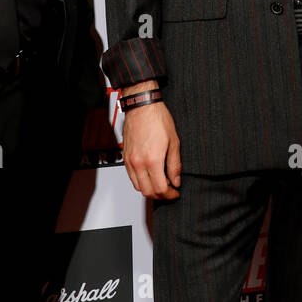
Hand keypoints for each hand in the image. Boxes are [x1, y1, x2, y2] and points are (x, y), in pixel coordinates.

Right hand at [121, 84, 180, 199]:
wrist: (141, 106)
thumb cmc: (157, 119)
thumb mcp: (174, 141)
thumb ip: (175, 164)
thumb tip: (176, 180)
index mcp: (152, 160)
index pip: (160, 189)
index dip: (170, 194)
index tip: (175, 192)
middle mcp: (138, 163)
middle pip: (147, 192)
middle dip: (160, 195)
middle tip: (170, 191)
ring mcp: (130, 161)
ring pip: (138, 186)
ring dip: (149, 189)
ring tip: (161, 183)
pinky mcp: (125, 157)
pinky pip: (131, 177)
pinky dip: (141, 181)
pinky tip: (150, 175)